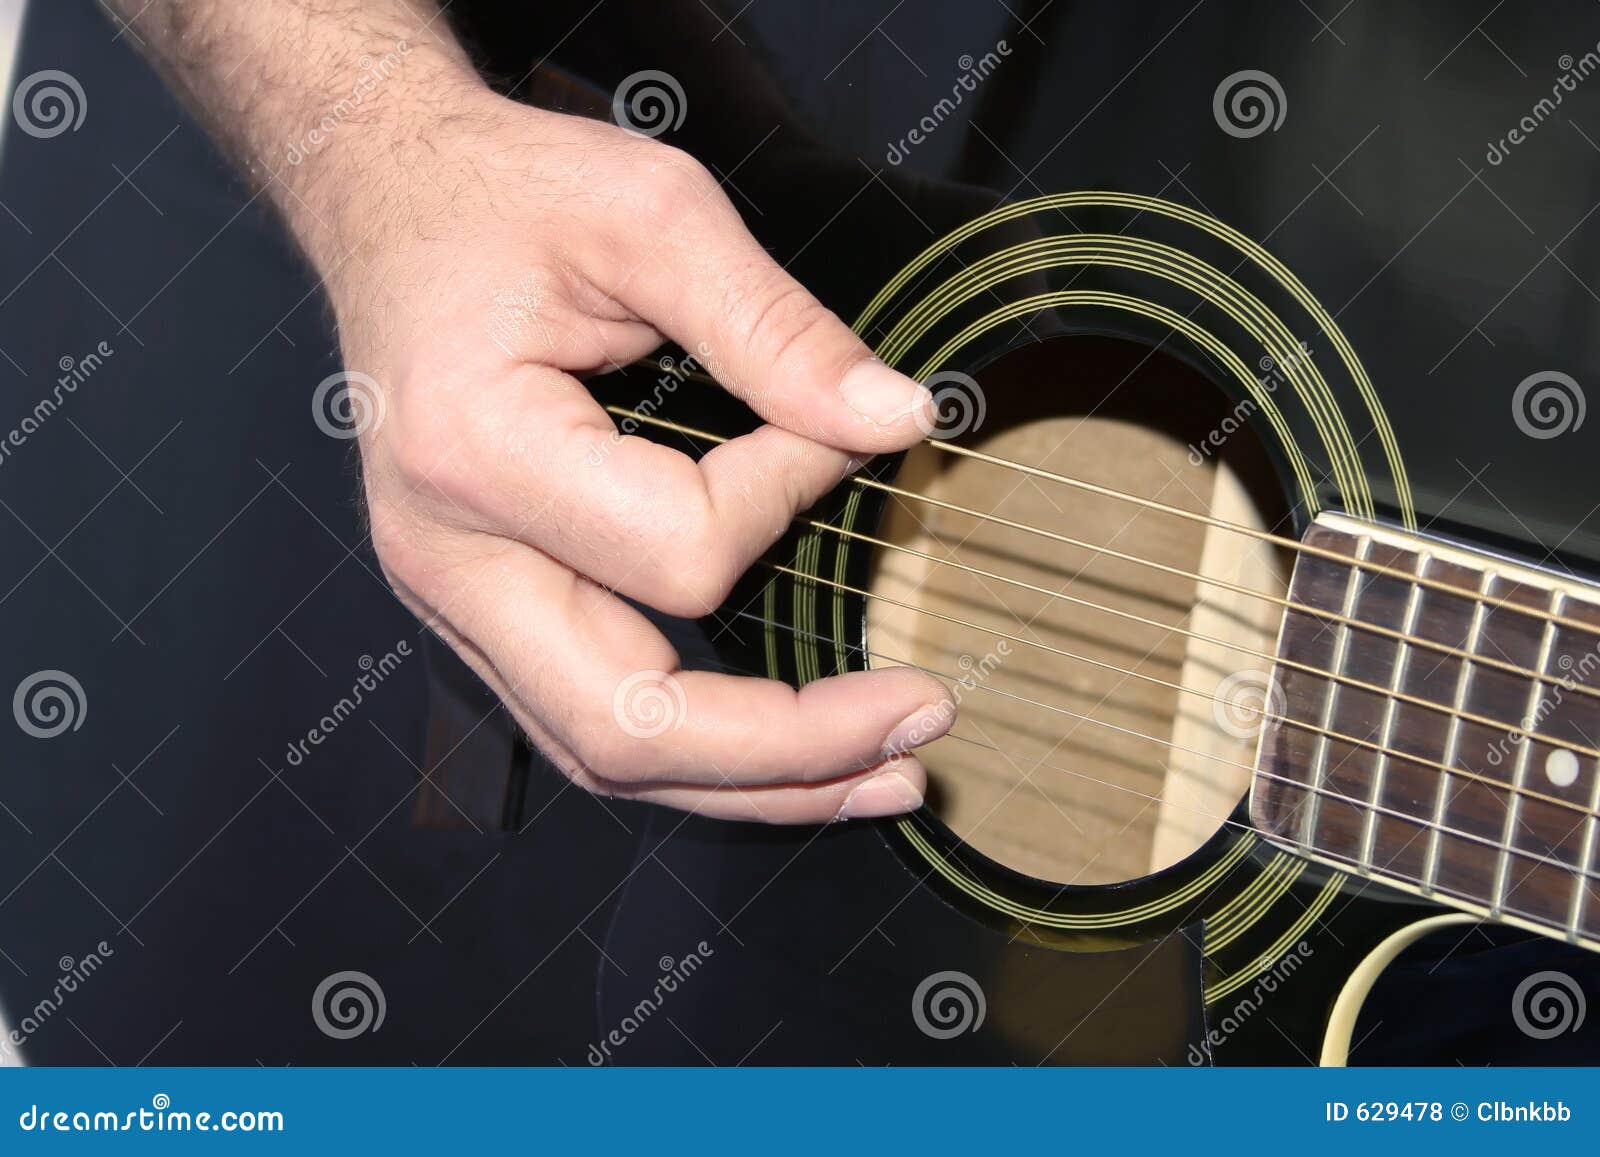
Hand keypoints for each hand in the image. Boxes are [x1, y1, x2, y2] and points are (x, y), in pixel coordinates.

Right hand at [311, 85, 954, 822]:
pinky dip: (701, 752)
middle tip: (923, 723)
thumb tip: (897, 422)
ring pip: (607, 756)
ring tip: (883, 776)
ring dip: (756, 784)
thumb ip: (777, 327)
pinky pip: (593, 719)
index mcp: (475, 455)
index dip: (794, 491)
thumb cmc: (500, 196)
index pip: (684, 550)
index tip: (839, 421)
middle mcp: (450, 562)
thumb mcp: (651, 214)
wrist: (387, 203)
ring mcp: (455, 601)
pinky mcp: (484, 609)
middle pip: (628, 727)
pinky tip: (785, 751)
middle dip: (792, 749)